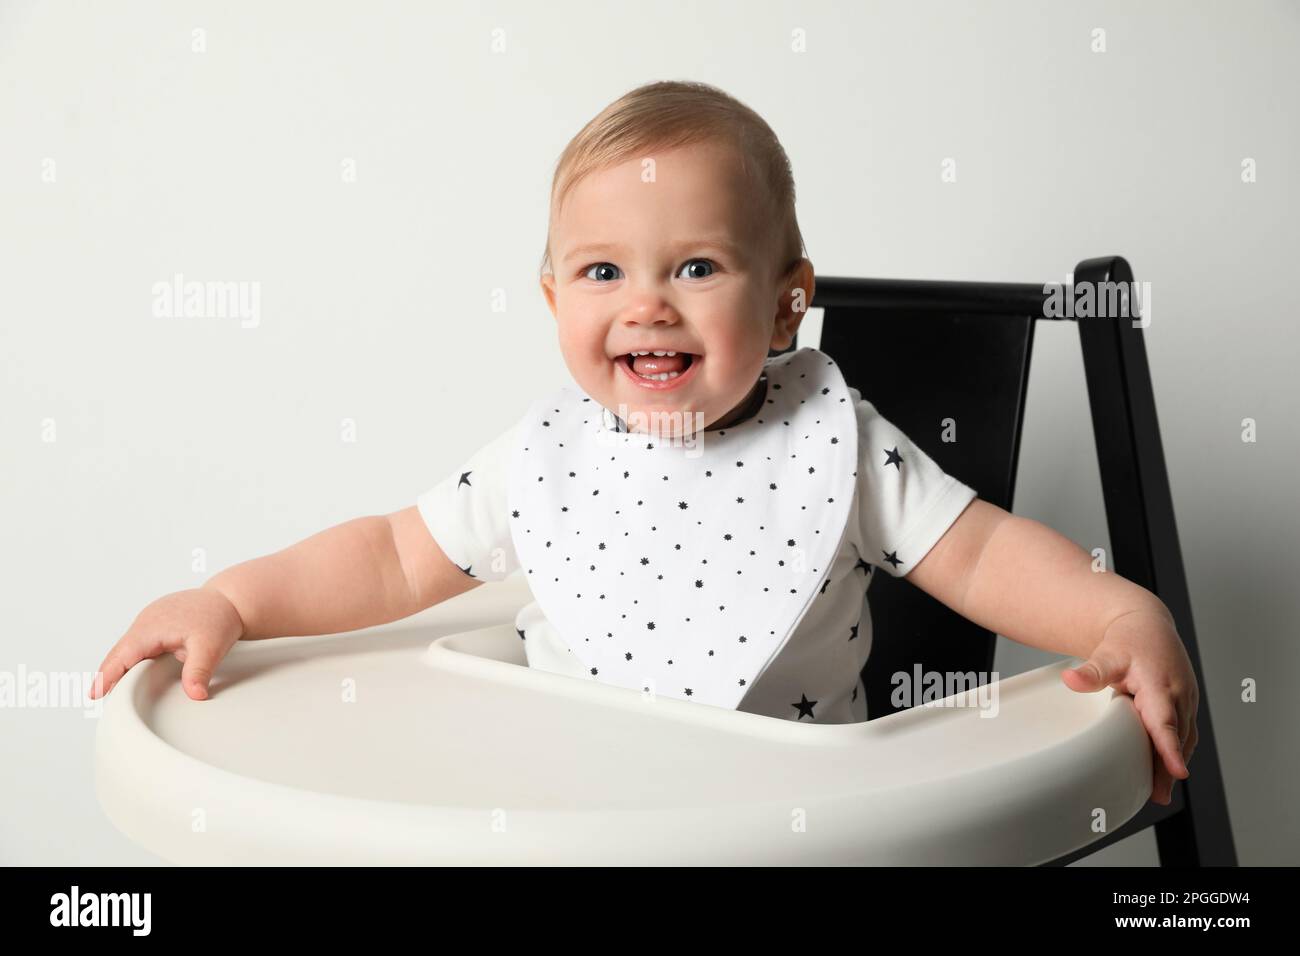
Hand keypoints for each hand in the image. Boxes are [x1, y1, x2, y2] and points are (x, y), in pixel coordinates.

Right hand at [89, 587, 245, 700]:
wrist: (229, 599)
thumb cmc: (219, 618)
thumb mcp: (210, 647)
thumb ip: (199, 671)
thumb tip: (195, 694)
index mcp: (151, 627)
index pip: (123, 655)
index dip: (108, 675)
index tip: (94, 693)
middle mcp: (145, 622)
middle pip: (120, 652)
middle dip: (108, 674)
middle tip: (99, 697)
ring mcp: (149, 620)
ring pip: (128, 647)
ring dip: (120, 665)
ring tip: (111, 689)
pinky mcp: (155, 622)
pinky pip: (137, 643)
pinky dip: (132, 657)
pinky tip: (131, 671)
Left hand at [1061, 606, 1198, 805]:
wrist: (1148, 624)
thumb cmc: (1129, 639)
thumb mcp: (1108, 653)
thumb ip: (1092, 671)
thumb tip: (1070, 680)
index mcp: (1161, 684)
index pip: (1165, 721)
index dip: (1171, 748)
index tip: (1177, 771)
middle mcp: (1179, 695)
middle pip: (1176, 737)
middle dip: (1170, 767)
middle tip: (1159, 795)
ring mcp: (1186, 700)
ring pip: (1184, 737)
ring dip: (1174, 763)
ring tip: (1160, 791)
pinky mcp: (1185, 704)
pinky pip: (1184, 732)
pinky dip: (1178, 750)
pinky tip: (1166, 770)